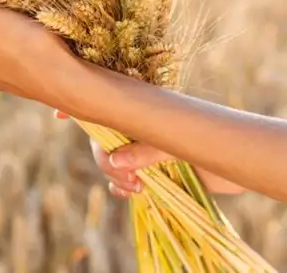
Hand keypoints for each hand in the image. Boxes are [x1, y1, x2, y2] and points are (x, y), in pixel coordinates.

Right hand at [53, 110, 246, 197]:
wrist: (237, 165)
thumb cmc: (210, 144)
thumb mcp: (177, 142)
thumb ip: (145, 149)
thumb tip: (116, 162)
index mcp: (141, 108)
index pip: (104, 101)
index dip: (78, 106)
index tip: (58, 114)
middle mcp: (136, 126)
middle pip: (102, 138)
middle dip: (105, 159)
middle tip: (125, 176)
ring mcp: (140, 148)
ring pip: (110, 160)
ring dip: (115, 176)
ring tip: (137, 188)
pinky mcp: (148, 169)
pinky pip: (122, 177)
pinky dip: (122, 187)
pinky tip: (132, 193)